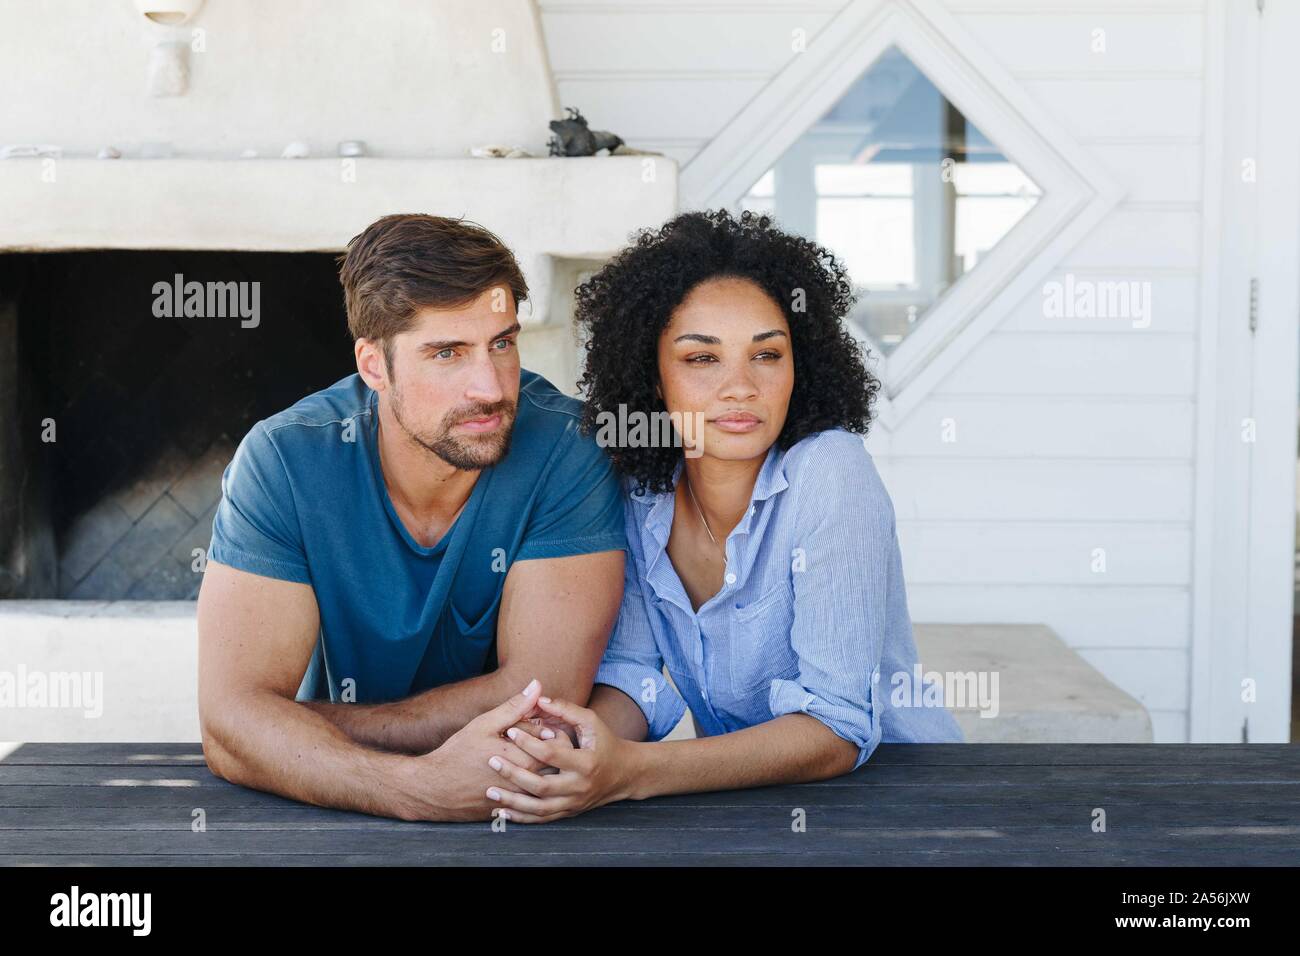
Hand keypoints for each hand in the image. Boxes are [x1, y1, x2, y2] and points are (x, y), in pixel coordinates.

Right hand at [402, 679, 547, 820]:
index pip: (555, 742)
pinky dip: (533, 787)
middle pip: (556, 764)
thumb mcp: (485, 724)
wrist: (435, 789)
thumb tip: (536, 685)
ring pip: (547, 783)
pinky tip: (521, 776)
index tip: (544, 725)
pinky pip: (533, 800)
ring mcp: (520, 800)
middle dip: (553, 748)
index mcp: (523, 758)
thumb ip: (515, 707)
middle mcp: (526, 782)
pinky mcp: (512, 811)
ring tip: (531, 757)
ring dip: (546, 768)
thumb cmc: (458, 753)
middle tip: (543, 739)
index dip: (553, 729)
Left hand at [486, 695, 634, 823]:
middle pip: (541, 786)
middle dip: (514, 774)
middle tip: (492, 761)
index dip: (528, 742)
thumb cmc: (605, 742)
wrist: (625, 774)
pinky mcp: (569, 813)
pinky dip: (520, 817)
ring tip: (490, 792)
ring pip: (538, 809)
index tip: (509, 731)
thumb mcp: (591, 721)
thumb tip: (539, 698)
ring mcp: (573, 804)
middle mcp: (579, 787)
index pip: (551, 754)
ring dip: (512, 802)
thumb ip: (565, 709)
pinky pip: (541, 819)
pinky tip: (501, 812)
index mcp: (585, 763)